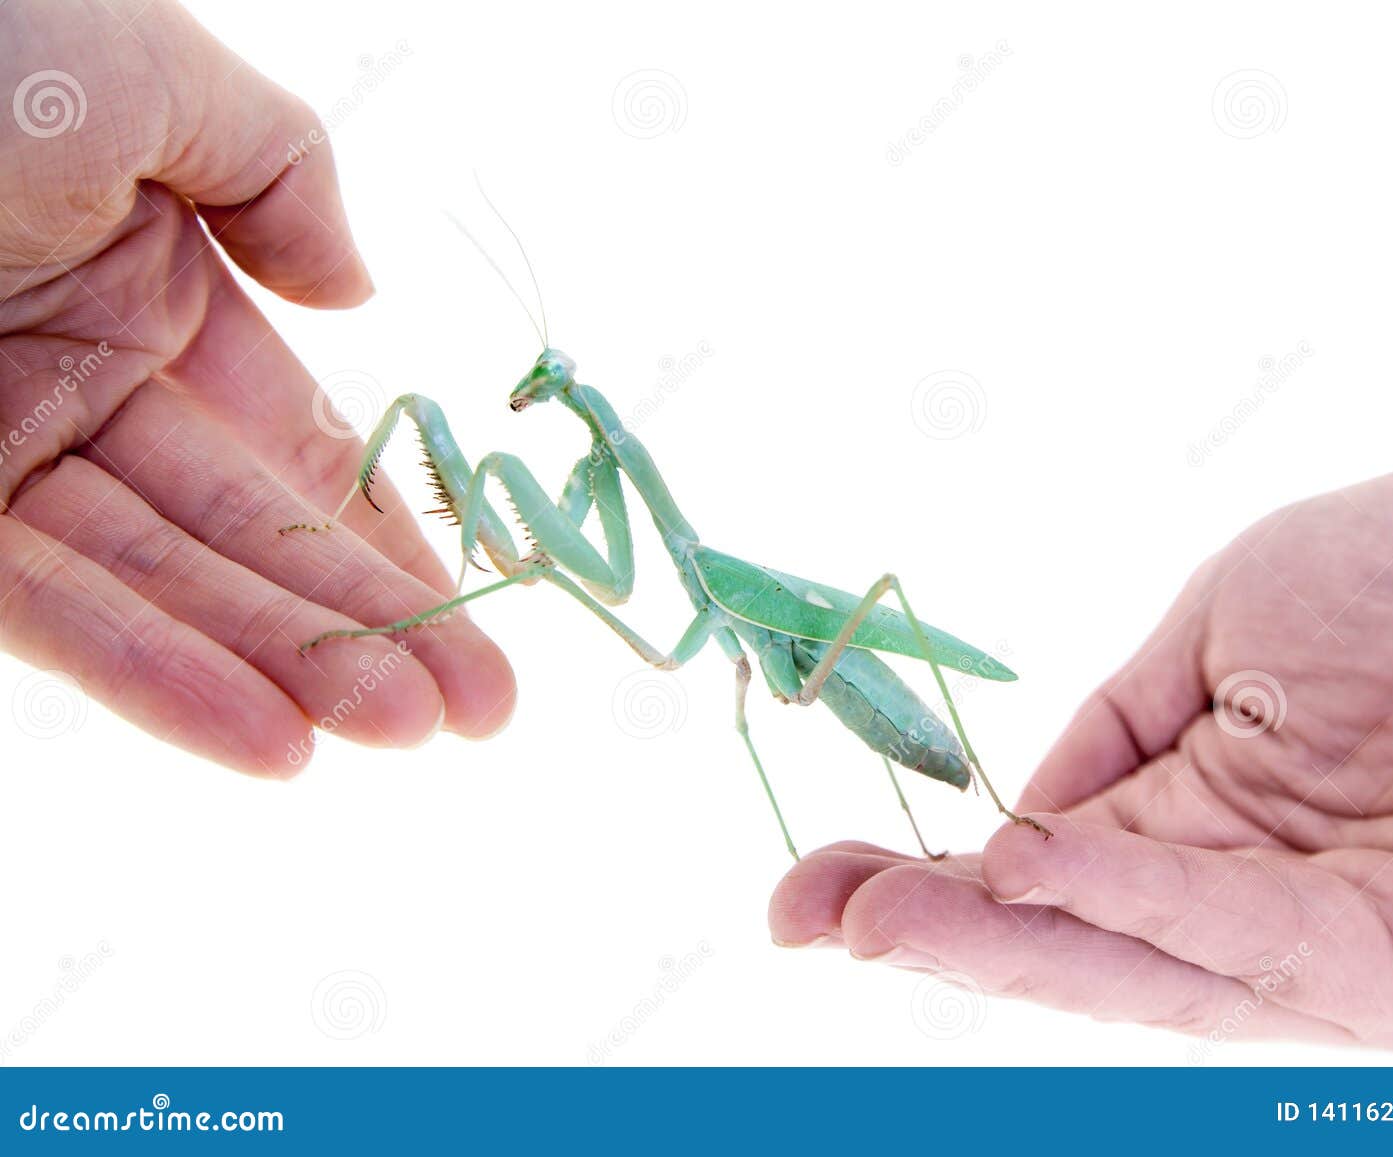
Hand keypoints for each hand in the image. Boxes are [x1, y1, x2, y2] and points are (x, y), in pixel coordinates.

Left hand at [0, 0, 513, 772]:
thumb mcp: (151, 71)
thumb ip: (279, 172)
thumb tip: (357, 296)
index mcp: (141, 281)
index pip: (291, 438)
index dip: (385, 527)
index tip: (473, 609)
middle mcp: (78, 386)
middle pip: (249, 532)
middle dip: (369, 623)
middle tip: (478, 713)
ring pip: (164, 587)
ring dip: (287, 670)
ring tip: (402, 734)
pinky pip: (48, 615)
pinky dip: (160, 679)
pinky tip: (272, 741)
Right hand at [771, 428, 1392, 1050]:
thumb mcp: (1215, 647)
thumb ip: (1110, 738)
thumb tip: (1001, 815)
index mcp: (1201, 841)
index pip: (1043, 890)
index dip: (922, 893)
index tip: (807, 888)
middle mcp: (1255, 917)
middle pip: (1075, 952)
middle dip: (936, 939)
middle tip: (814, 919)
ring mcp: (1335, 956)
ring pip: (1146, 972)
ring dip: (1008, 943)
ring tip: (887, 915)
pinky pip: (1256, 944)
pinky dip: (1136, 903)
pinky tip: (1032, 869)